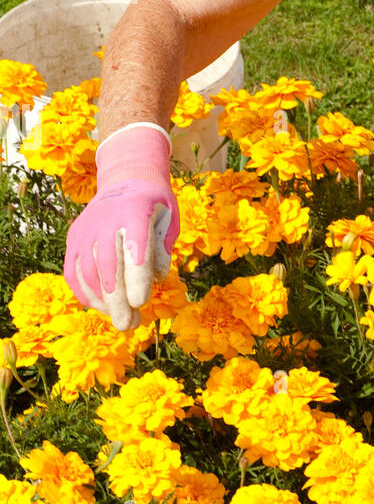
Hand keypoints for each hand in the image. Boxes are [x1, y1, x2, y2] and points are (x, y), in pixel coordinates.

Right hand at [63, 124, 179, 329]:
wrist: (127, 178)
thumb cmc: (154, 205)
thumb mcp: (170, 219)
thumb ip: (164, 247)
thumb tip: (156, 277)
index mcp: (135, 212)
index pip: (134, 250)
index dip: (136, 279)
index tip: (141, 302)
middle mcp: (106, 220)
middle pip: (108, 266)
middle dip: (118, 301)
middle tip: (128, 325)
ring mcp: (86, 229)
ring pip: (87, 272)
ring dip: (103, 302)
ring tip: (121, 320)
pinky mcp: (74, 238)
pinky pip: (72, 271)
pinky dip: (84, 293)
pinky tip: (100, 308)